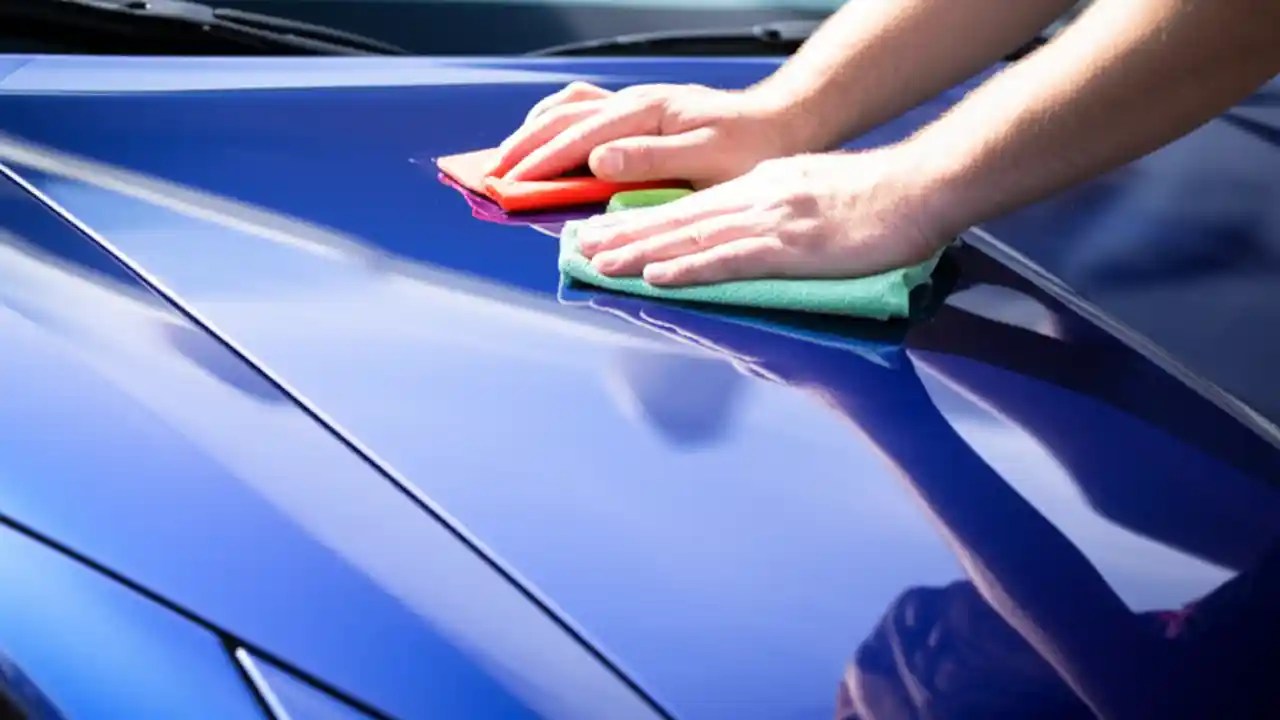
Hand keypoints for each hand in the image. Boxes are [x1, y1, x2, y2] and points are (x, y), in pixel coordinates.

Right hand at [490, 81, 798, 186]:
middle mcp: (635, 102)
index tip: (508, 183)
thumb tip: (595, 159)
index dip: (540, 161)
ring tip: (508, 158)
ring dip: (533, 131)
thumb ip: (649, 159)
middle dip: (522, 146)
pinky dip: (556, 123)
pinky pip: (583, 108)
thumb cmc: (748, 149)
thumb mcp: (706, 160)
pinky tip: (545, 139)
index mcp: (646, 113)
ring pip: (567, 107)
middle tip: (491, 174)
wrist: (778, 124)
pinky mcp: (638, 111)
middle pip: (562, 117)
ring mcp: (634, 103)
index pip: (578, 136)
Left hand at [576, 149, 951, 285]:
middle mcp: (757, 199)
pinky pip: (727, 260)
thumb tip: (753, 238)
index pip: (693, 206)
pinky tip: (657, 277)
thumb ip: (779, 215)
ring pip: (691, 239)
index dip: (648, 221)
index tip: (612, 232)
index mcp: (763, 187)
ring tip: (602, 265)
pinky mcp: (789, 248)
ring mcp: (770, 223)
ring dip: (642, 253)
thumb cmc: (878, 201)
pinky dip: (687, 269)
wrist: (919, 190)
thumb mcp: (815, 195)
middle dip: (628, 237)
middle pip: (679, 220)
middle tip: (585, 251)